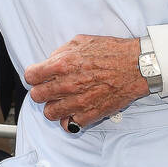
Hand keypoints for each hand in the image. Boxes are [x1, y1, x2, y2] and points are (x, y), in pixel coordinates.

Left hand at [24, 34, 146, 131]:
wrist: (136, 66)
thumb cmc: (112, 52)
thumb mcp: (81, 41)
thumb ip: (61, 52)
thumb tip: (50, 62)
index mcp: (63, 64)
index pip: (31, 76)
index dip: (34, 76)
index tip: (39, 77)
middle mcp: (67, 85)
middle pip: (37, 96)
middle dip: (42, 91)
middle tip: (51, 88)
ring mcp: (78, 102)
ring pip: (49, 113)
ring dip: (53, 107)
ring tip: (62, 100)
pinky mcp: (90, 115)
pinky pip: (68, 125)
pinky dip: (69, 120)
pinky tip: (74, 111)